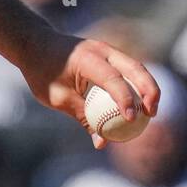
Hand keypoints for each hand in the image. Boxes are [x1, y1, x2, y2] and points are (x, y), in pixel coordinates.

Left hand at [16, 30, 160, 148]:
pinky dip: (137, 85)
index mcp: (86, 58)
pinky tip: (140, 104)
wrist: (35, 45)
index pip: (112, 78)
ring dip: (148, 88)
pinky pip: (129, 70)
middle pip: (135, 68)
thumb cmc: (42, 72)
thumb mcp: (57, 97)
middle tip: (151, 114)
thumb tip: (102, 142)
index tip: (131, 119)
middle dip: (150, 91)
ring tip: (150, 112)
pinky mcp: (109, 54)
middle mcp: (101, 50)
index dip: (125, 99)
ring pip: (136, 68)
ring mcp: (107, 50)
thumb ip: (82, 116)